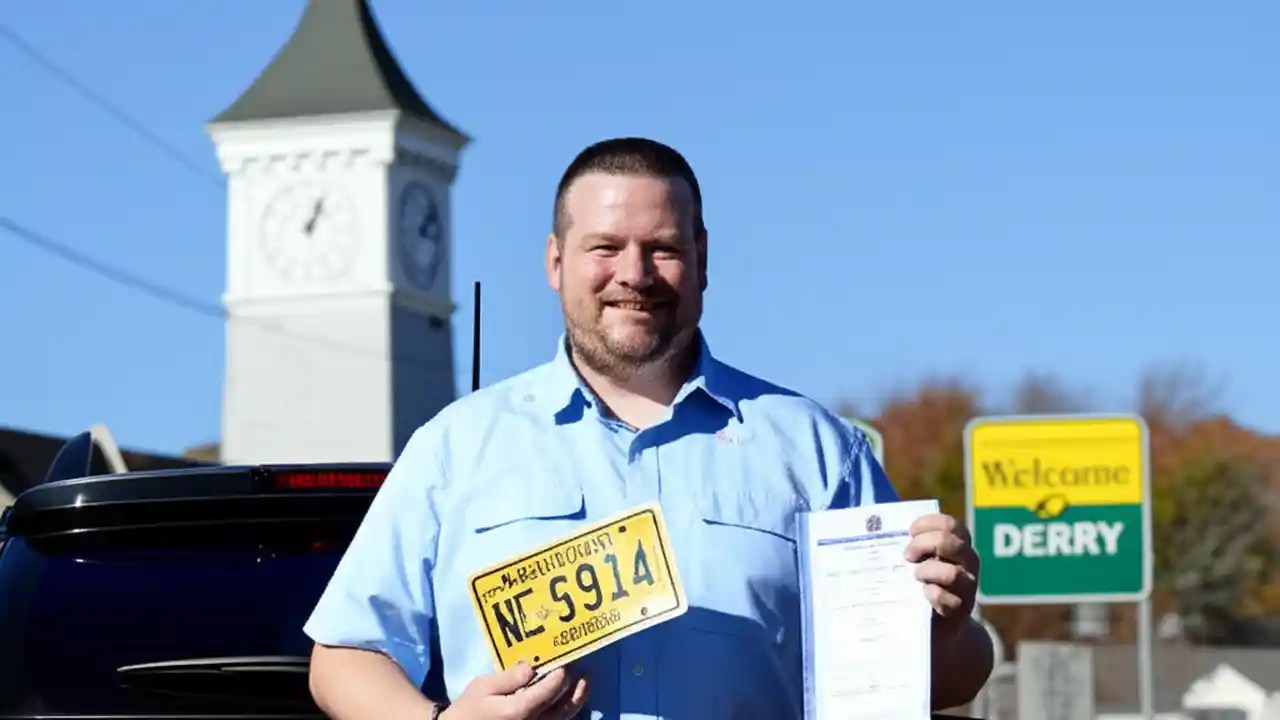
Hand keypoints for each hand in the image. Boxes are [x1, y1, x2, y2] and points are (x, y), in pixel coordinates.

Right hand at [441, 663, 587, 719]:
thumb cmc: (469, 709)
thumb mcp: (483, 687)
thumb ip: (508, 677)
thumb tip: (531, 667)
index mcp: (519, 710)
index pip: (550, 689)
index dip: (561, 673)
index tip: (566, 660)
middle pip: (564, 707)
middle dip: (576, 688)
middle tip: (584, 672)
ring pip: (564, 718)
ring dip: (577, 701)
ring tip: (584, 684)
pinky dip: (566, 713)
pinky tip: (570, 702)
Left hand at [905, 513, 979, 644]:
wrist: (936, 628)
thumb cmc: (920, 587)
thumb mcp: (918, 562)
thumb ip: (910, 547)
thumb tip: (878, 529)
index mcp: (957, 547)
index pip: (949, 525)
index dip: (927, 524)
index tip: (909, 532)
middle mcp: (967, 564)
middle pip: (950, 542)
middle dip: (923, 544)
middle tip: (907, 555)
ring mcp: (966, 588)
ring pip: (953, 573)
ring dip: (928, 571)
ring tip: (915, 576)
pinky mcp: (959, 612)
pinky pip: (948, 599)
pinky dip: (933, 594)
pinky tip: (923, 595)